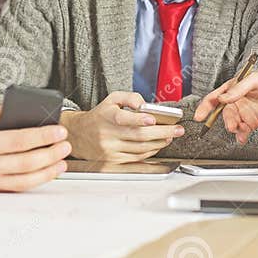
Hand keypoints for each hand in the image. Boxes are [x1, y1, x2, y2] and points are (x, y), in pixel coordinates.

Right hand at [0, 101, 69, 191]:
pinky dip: (33, 183)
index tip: (59, 130)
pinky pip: (14, 188)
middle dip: (52, 153)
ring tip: (63, 162)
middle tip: (66, 144)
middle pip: (28, 162)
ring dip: (48, 172)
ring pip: (25, 181)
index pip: (20, 141)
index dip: (43, 136)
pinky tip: (44, 174)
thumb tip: (6, 110)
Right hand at [60, 91, 184, 161]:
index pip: (123, 118)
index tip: (152, 119)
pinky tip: (158, 145)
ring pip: (140, 148)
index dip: (138, 119)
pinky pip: (137, 157)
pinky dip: (151, 151)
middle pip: (138, 136)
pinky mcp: (114, 160)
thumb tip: (144, 104)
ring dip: (159, 143)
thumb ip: (130, 97)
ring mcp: (111, 149)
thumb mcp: (111, 99)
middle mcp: (108, 134)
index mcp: (108, 116)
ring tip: (171, 136)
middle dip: (162, 133)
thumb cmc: (100, 115)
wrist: (79, 135)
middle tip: (177, 130)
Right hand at [194, 71, 257, 143]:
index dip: (205, 107)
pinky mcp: (252, 122)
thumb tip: (223, 98)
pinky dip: (240, 136)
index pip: (214, 98)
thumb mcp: (253, 80)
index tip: (199, 116)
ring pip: (232, 123)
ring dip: (233, 127)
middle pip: (224, 113)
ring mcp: (243, 112)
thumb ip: (238, 89)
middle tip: (232, 124)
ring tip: (239, 129)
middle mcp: (235, 101)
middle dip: (226, 120)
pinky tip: (242, 137)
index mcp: (232, 89)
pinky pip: (243, 131)